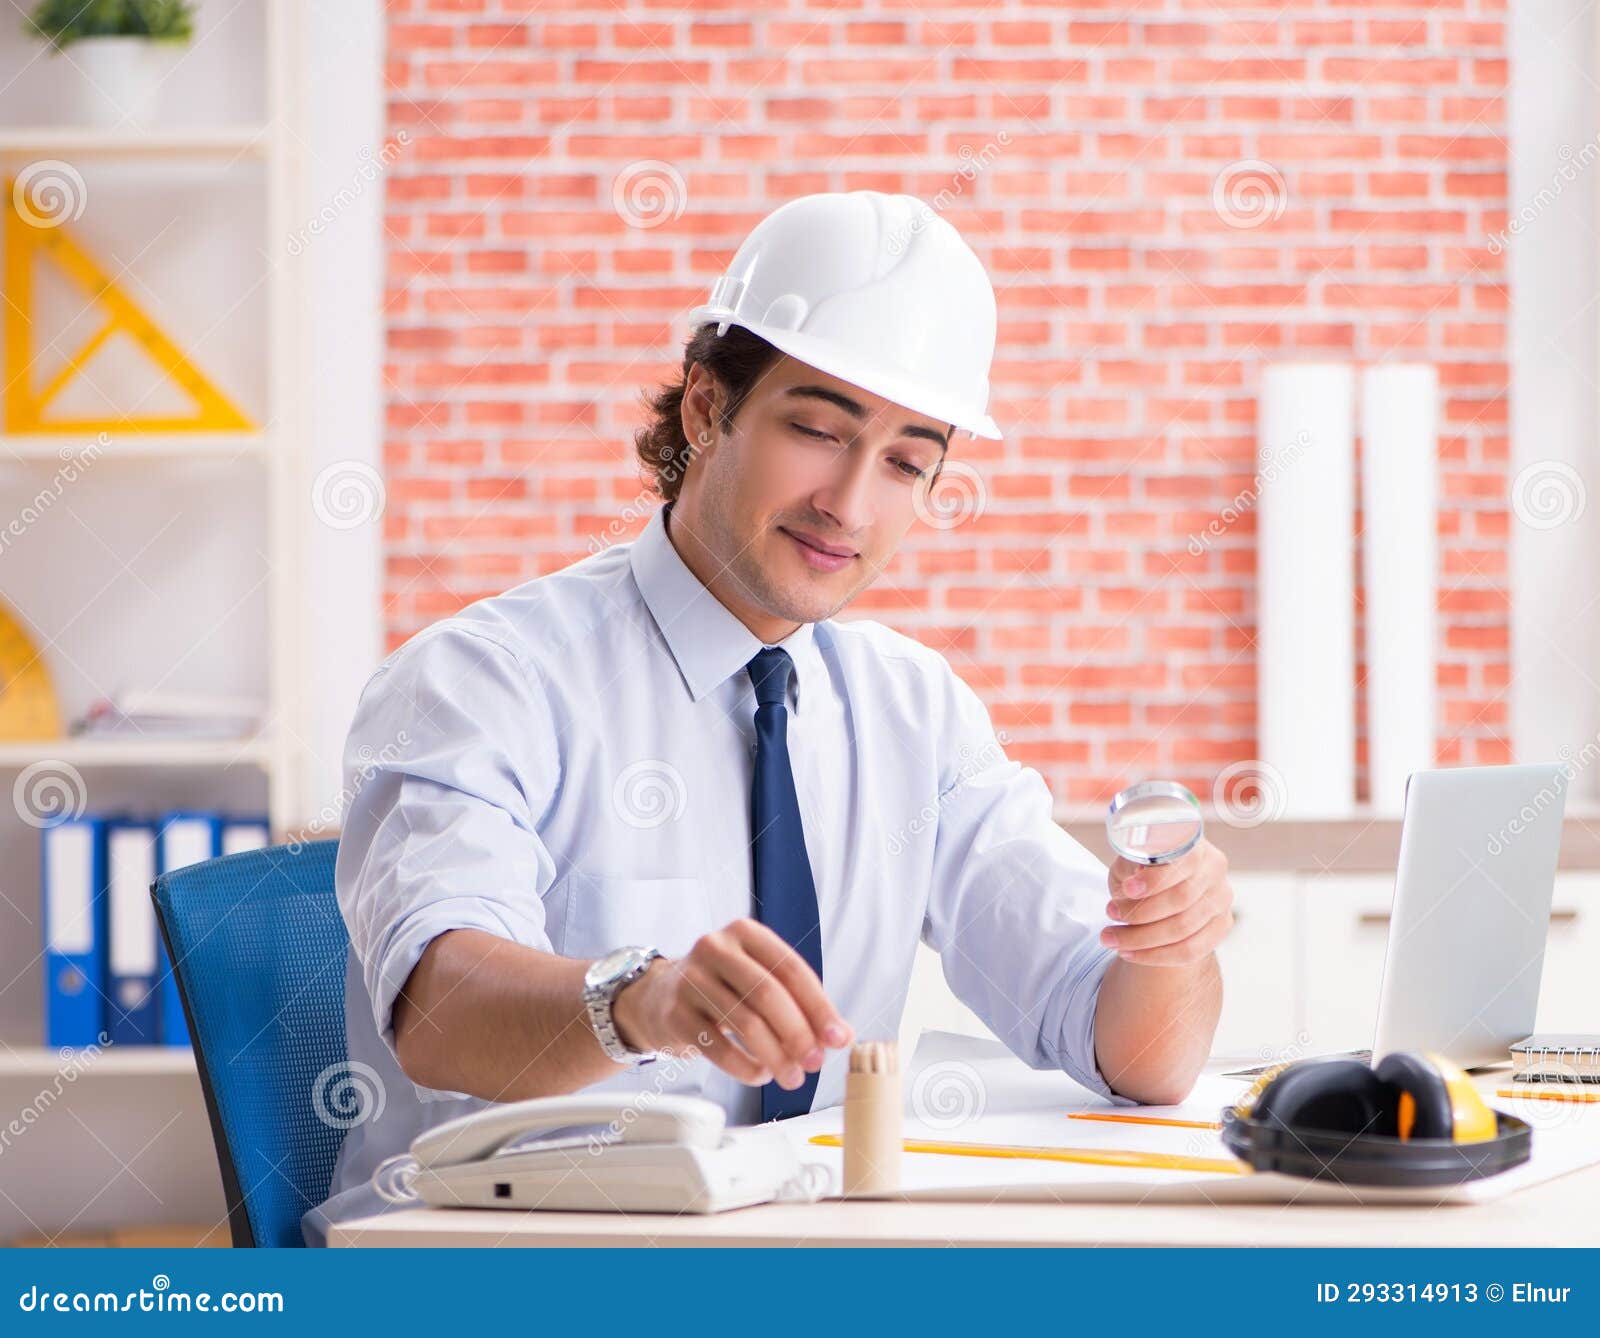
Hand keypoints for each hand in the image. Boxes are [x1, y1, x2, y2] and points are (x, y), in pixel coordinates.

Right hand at [609, 918, 852, 1089]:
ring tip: (791, 1077)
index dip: (819, 1007)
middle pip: (768, 995)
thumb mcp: (760, 980)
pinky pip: (719, 1048)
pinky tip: (760, 1074)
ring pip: (746, 1023)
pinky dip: (746, 1067)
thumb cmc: (723, 988)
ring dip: (776, 1057)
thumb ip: (800, 1003)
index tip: (837, 1038)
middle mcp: (715, 948)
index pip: (792, 969)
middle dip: (798, 1035)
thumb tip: (840, 1036)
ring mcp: (691, 980)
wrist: (659, 997)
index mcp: (745, 933)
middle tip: (814, 1064)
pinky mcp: (675, 1014)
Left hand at [1102, 838, 1233, 966]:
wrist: (1161, 885)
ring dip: (1141, 938)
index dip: (1155, 879)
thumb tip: (1132, 880)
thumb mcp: (1132, 856)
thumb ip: (1134, 860)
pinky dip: (1155, 956)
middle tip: (1109, 915)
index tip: (1127, 889)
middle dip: (1139, 913)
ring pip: (1183, 929)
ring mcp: (1221, 900)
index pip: (1182, 863)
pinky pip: (1191, 951)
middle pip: (1181, 900)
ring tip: (1110, 937)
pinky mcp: (1221, 926)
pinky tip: (1129, 953)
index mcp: (1196, 846)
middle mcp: (1214, 870)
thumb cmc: (1142, 867)